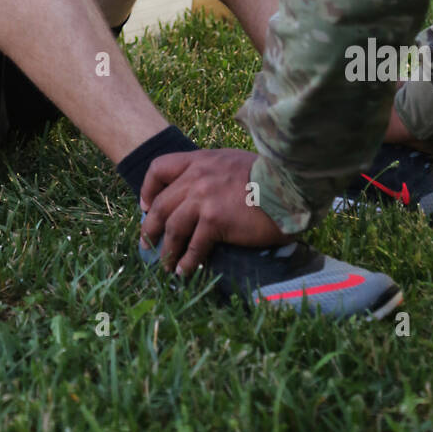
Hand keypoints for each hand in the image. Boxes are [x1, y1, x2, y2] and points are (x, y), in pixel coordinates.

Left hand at [140, 148, 285, 276]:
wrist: (287, 184)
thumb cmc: (267, 174)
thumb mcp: (231, 162)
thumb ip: (212, 173)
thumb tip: (202, 192)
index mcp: (199, 160)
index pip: (159, 168)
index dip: (148, 189)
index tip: (146, 206)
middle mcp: (196, 178)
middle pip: (161, 204)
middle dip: (150, 227)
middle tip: (147, 243)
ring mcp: (203, 200)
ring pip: (173, 228)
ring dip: (166, 250)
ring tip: (165, 265)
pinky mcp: (215, 221)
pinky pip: (194, 246)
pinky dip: (186, 262)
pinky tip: (184, 271)